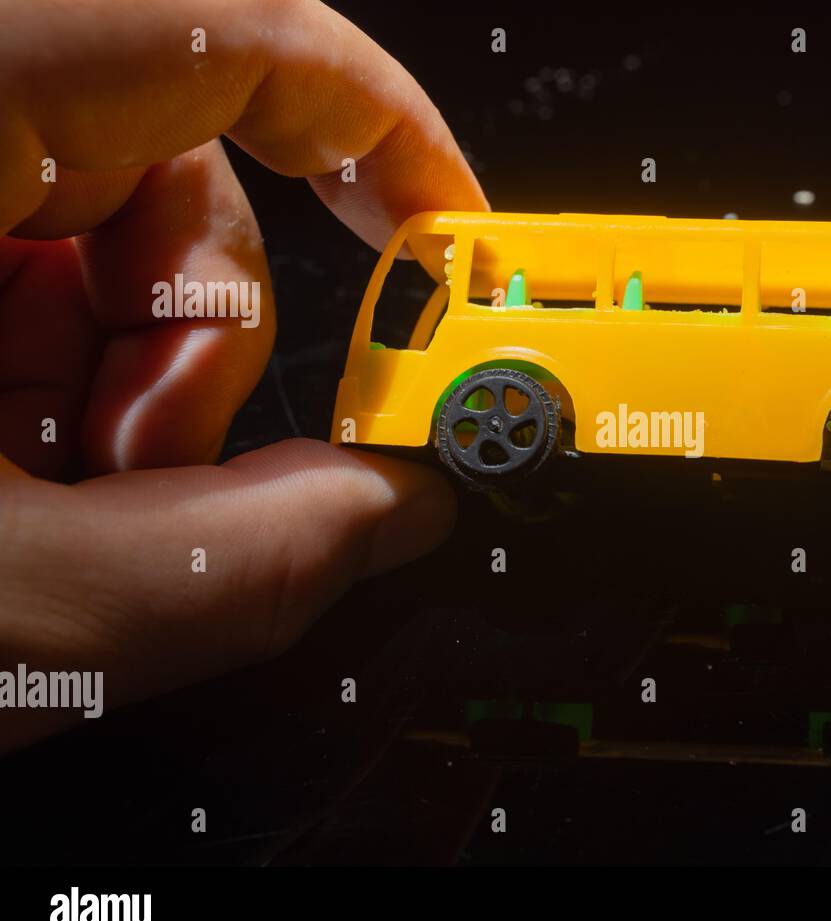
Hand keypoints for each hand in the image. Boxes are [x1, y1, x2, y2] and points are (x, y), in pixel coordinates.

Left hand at [0, 0, 485, 750]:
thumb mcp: (16, 617)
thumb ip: (256, 562)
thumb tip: (402, 509)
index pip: (234, 34)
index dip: (385, 133)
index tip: (452, 250)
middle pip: (176, 170)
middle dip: (205, 349)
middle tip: (154, 475)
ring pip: (103, 234)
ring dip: (119, 386)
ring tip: (34, 498)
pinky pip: (27, 266)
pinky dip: (53, 377)